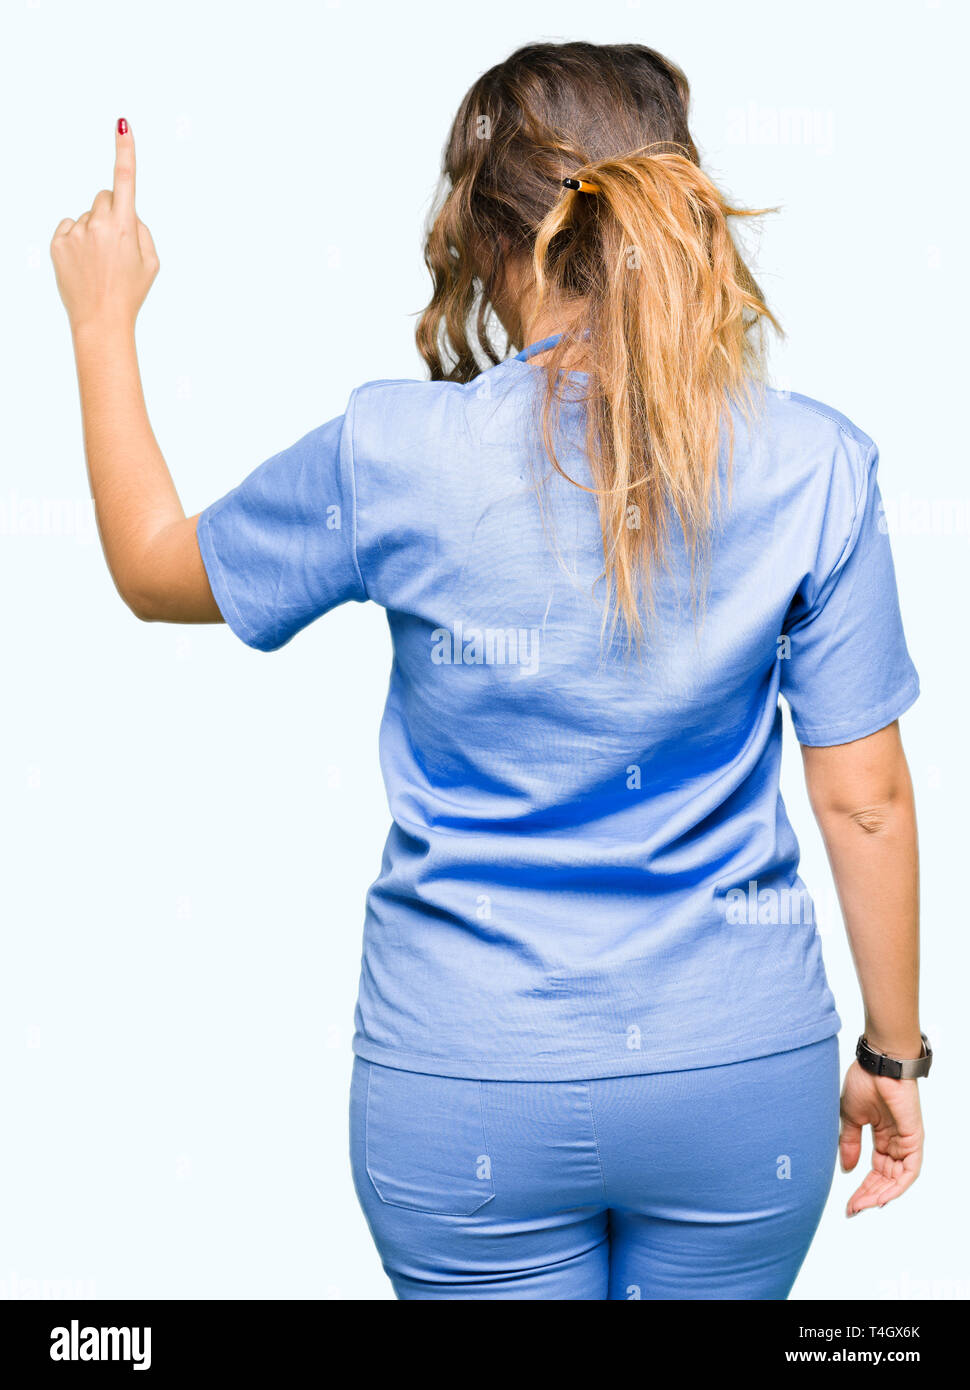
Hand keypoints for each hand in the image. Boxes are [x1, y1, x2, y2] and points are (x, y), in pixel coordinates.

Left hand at [50, 119, 158, 334]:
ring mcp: (76, 234)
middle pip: (105, 198)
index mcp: (126, 228)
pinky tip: (82, 262)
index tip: (122, 124)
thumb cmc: (130, 294)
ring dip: (93, 231)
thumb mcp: (151, 263)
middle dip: (112, 213)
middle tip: (115, 245)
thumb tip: (127, 212)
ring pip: (87, 216)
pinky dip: (76, 240)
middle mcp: (99, 225)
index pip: (126, 180)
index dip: (125, 150)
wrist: (101, 321)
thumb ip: (142, 230)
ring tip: (98, 263)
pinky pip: (68, 227)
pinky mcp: (58, 243)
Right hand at [839, 1059, 922, 1215]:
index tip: (849, 1202)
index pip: (875, 1170)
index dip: (862, 1187)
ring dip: (880, 1194)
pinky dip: (897, 1186)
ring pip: (897, 1179)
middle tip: (853, 1208)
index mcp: (883, 1136)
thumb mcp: (851, 1117)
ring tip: (862, 1205)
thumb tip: (846, 1168)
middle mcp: (896, 1142)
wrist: (877, 1063)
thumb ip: (849, 1142)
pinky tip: (882, 1196)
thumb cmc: (865, 1080)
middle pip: (885, 1178)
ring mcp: (906, 1141)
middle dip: (869, 1195)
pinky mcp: (914, 1138)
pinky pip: (910, 1170)